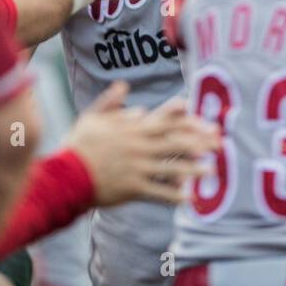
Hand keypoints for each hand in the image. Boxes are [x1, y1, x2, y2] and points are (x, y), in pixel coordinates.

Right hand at [64, 82, 219, 205]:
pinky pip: (158, 192)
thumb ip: (111, 102)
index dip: (191, 122)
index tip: (209, 124)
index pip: (168, 122)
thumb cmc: (78, 144)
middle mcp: (139, 146)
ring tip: (212, 171)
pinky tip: (189, 198)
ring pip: (172, 167)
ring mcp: (137, 167)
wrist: (65, 173)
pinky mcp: (133, 187)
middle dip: (200, 143)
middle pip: (176, 142)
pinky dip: (173, 195)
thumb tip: (125, 86)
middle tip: (220, 146)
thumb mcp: (92, 117)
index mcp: (133, 129)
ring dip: (194, 169)